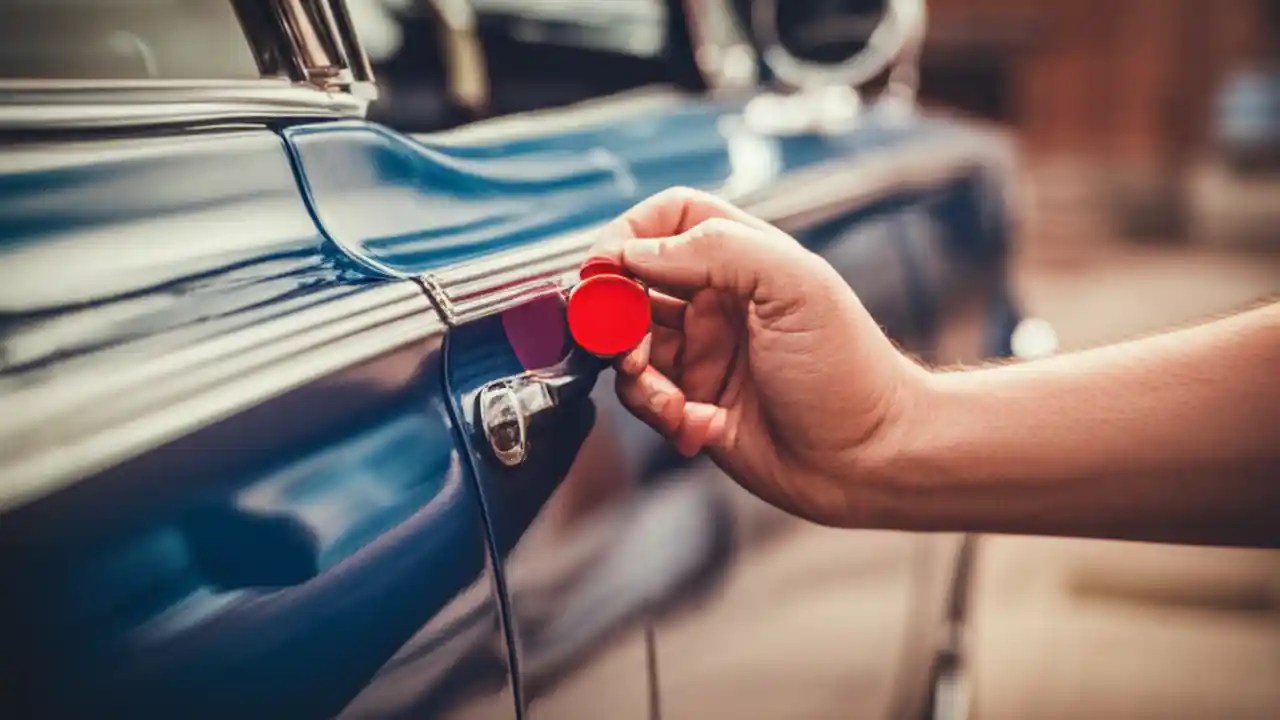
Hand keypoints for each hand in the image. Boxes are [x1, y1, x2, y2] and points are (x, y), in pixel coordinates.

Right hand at [589, 188, 925, 526]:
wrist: (871, 459)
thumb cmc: (850, 370)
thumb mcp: (794, 287)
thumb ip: (715, 250)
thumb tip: (633, 251)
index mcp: (742, 259)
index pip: (666, 220)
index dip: (627, 234)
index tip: (604, 268)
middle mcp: (715, 302)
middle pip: (631, 286)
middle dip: (617, 318)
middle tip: (629, 349)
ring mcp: (703, 355)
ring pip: (628, 348)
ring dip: (638, 377)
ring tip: (674, 402)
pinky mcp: (694, 405)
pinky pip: (646, 400)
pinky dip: (661, 414)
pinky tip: (701, 427)